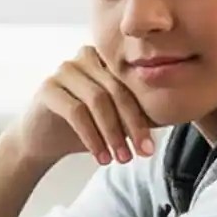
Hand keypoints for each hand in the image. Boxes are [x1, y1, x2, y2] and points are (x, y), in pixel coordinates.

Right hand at [4, 46, 154, 166]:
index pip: (132, 85)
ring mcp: (64, 70)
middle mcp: (86, 57)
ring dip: (112, 134)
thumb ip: (139, 113)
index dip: (143, 118)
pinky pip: (76, 112)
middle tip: (142, 154)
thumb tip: (177, 115)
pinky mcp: (48, 88)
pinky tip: (100, 157)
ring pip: (97, 101)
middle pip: (116, 91)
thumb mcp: (116, 120)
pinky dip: (91, 137)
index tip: (150, 148)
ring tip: (121, 159)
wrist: (40, 139)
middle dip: (131, 126)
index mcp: (107, 59)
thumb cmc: (83, 127)